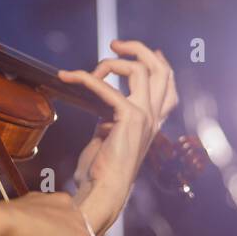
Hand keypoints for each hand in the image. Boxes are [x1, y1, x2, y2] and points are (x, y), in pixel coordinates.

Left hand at [58, 39, 178, 234]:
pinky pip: (107, 87)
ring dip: (112, 63)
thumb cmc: (101, 169)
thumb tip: (99, 99)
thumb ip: (110, 115)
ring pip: (140, 70)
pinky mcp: (129, 119)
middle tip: (115, 44)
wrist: (103, 191)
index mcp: (153, 121)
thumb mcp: (108, 134)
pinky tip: (69, 77)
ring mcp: (145, 117)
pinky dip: (85, 78)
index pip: (167, 84)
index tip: (142, 50)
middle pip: (162, 69)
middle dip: (139, 49)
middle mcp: (154, 117)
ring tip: (91, 69)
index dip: (158, 62)